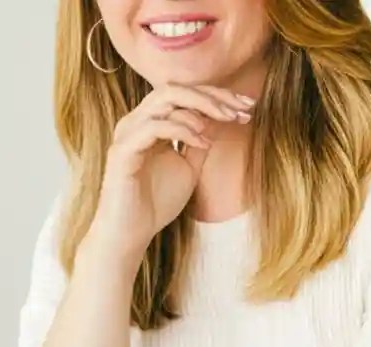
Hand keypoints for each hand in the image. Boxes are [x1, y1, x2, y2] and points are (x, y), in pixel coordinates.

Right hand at [86, 84, 254, 267]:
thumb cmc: (156, 203)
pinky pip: (155, 126)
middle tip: (241, 109)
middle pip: (175, 89)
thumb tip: (220, 120)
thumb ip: (200, 142)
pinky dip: (183, 129)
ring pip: (165, 99)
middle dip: (213, 95)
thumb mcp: (189, 168)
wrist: (131, 233)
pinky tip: (204, 142)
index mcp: (149, 123)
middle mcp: (136, 121)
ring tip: (226, 120)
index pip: (184, 94)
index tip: (247, 106)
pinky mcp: (123, 150)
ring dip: (201, 106)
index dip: (217, 96)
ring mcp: (128, 133)